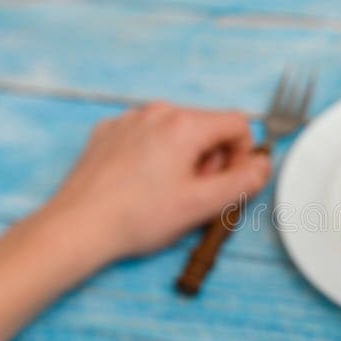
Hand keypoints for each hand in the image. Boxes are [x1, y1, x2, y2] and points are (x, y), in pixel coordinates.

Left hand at [47, 102, 271, 261]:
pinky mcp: (108, 132)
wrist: (77, 227)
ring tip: (168, 193)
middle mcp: (157, 112)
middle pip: (208, 127)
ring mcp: (129, 120)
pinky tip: (142, 185)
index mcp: (185, 125)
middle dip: (212, 159)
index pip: (238, 124)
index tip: (228, 183)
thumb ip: (244, 182)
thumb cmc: (139, 217)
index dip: (243, 156)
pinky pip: (148, 136)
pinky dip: (156, 155)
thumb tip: (264, 165)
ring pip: (178, 131)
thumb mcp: (203, 205)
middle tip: (196, 194)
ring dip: (185, 158)